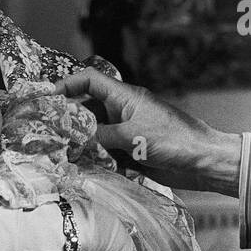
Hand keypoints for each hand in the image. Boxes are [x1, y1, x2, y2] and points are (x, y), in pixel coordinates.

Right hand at [56, 70, 242, 194]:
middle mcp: (124, 112)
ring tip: (62, 154)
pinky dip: (96, 160)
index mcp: (125, 97)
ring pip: (95, 134)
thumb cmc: (175, 141)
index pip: (89, 81)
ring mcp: (128, 132)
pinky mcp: (132, 152)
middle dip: (69, 120)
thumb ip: (100, 136)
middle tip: (48, 133)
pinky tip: (85, 169)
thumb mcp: (132, 136)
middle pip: (88, 109)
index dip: (67, 85)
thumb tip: (75, 140)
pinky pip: (107, 153)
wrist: (203, 162)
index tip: (46, 97)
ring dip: (81, 144)